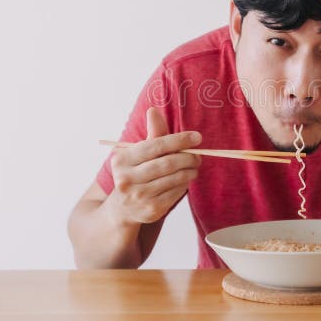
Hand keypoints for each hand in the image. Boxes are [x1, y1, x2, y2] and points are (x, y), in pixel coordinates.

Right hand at [107, 107, 201, 225]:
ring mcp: (139, 196)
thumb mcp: (138, 153)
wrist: (122, 208)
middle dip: (188, 157)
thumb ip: (151, 134)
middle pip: (167, 163)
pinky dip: (184, 184)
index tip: (197, 137)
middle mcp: (127, 178)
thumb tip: (153, 111)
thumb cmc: (135, 173)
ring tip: (194, 167)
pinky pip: (176, 192)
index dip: (179, 140)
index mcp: (122, 160)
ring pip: (174, 178)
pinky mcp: (151, 209)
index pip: (156, 145)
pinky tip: (185, 179)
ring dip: (190, 171)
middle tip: (198, 156)